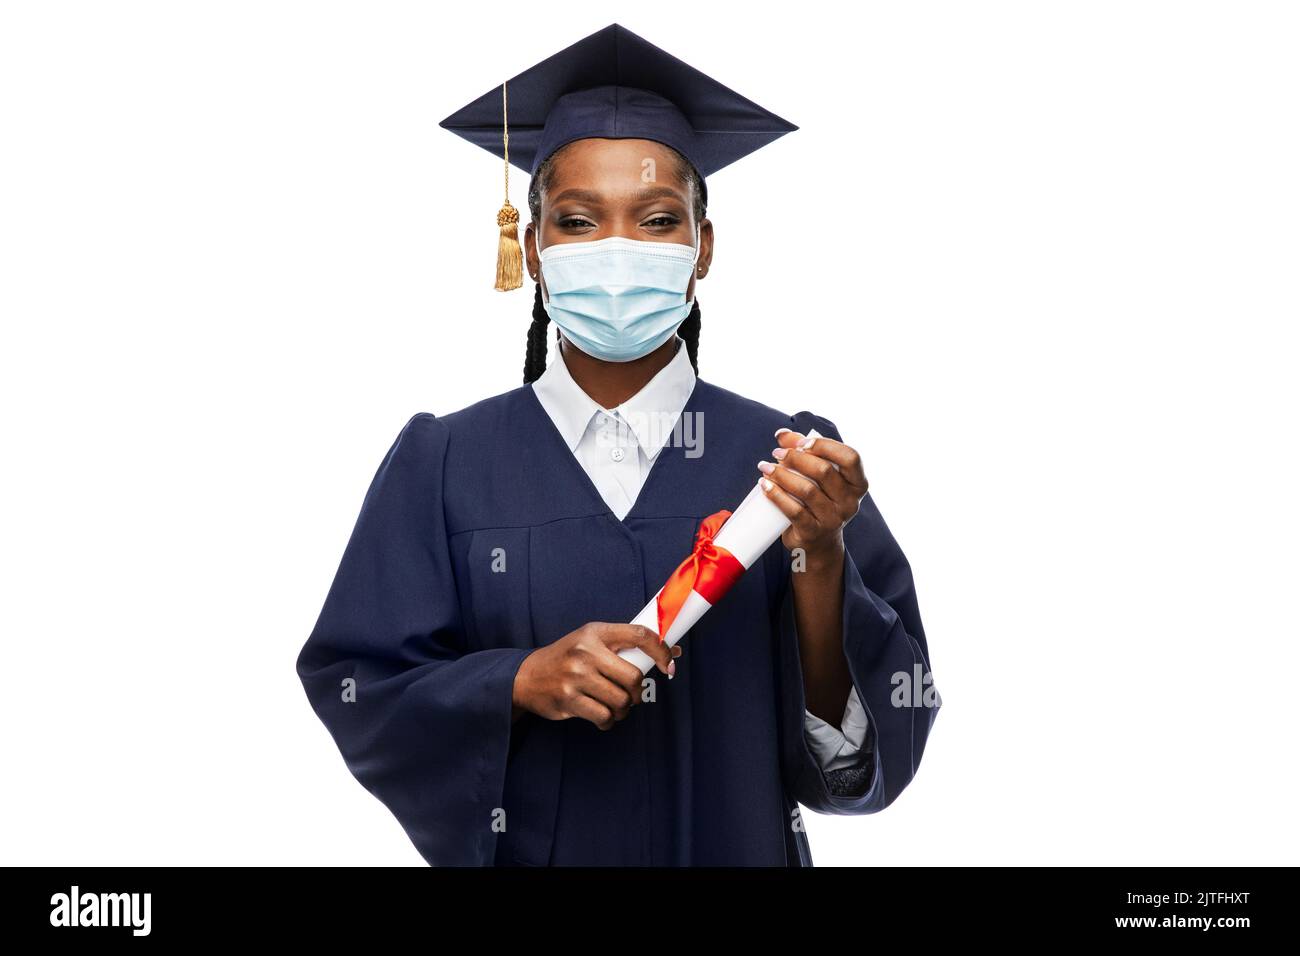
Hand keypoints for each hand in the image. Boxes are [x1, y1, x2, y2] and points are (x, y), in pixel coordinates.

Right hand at [512, 623, 681, 729]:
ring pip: (621, 701)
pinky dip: (608, 720)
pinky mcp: (569, 700)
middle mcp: (586, 652)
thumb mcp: (592, 641)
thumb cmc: (568, 657)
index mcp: (596, 632)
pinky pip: (604, 717)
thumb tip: (674, 652)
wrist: (526, 676)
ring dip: (623, 709)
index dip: (661, 650)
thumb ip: (628, 645)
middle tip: (630, 695)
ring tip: (613, 705)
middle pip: (633, 677)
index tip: (669, 666)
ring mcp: (576, 676)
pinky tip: (602, 715)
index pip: (640, 635)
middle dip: (637, 692)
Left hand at [758, 428, 869, 565]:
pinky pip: (794, 511)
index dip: (825, 446)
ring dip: (782, 475)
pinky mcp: (814, 532)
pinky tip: (764, 486)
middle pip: (824, 471)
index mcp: (858, 484)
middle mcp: (850, 502)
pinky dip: (776, 495)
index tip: (802, 444)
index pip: (850, 457)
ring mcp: (833, 519)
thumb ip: (805, 452)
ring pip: (807, 490)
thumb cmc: (819, 502)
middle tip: (776, 453)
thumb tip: (782, 434)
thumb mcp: (820, 478)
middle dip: (796, 458)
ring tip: (765, 467)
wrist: (819, 543)